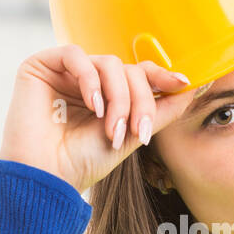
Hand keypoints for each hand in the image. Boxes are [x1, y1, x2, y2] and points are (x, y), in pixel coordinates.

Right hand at [0, 45, 192, 193]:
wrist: (46, 178)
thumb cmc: (82, 162)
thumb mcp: (131, 135)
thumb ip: (160, 111)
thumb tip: (193, 86)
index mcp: (105, 95)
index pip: (137, 74)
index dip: (160, 76)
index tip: (182, 83)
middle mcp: (85, 81)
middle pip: (128, 70)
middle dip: (139, 101)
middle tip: (137, 132)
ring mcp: (63, 73)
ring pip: (108, 63)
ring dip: (118, 97)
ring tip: (112, 128)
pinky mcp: (40, 66)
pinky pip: (74, 54)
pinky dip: (90, 79)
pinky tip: (93, 106)